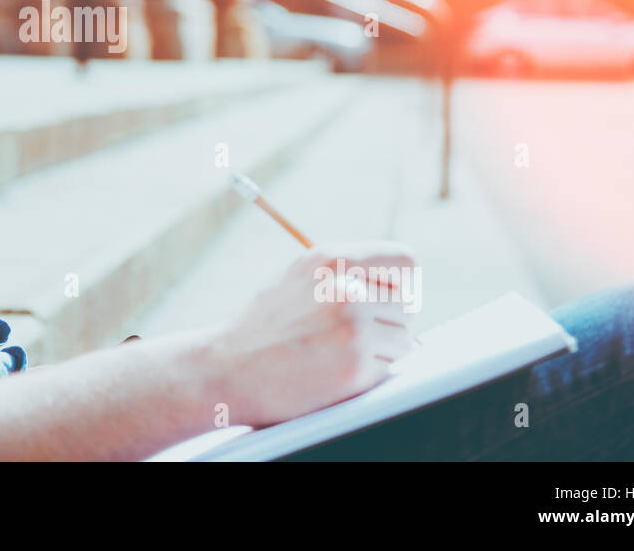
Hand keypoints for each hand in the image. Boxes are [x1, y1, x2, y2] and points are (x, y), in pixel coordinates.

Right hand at [202, 242, 419, 428]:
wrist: (225, 368)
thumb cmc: (262, 326)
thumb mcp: (299, 278)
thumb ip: (345, 273)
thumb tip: (400, 281)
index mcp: (332, 259)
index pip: (405, 261)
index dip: (403, 284)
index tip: (389, 299)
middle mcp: (347, 288)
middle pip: (408, 305)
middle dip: (390, 323)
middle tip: (356, 335)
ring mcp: (353, 329)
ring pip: (403, 340)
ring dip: (381, 352)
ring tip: (337, 353)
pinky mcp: (354, 367)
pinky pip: (387, 370)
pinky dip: (367, 376)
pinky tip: (331, 372)